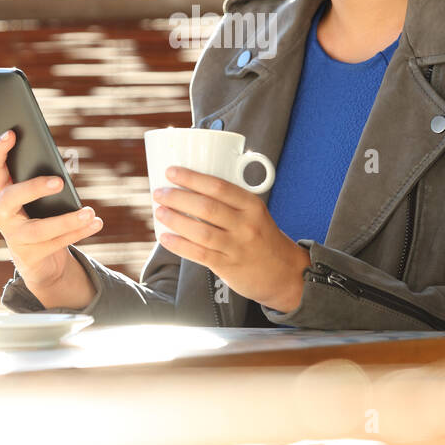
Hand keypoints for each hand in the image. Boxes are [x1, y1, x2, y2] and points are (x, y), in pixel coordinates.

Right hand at [0, 130, 103, 289]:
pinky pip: (56, 243)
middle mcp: (1, 214)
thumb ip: (45, 177)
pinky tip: (96, 222)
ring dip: (67, 220)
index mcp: (1, 192)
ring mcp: (13, 237)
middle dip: (33, 188)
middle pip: (10, 199)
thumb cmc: (38, 214)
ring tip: (89, 212)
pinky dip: (78, 232)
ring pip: (39, 229)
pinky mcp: (29, 256)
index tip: (11, 133)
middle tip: (59, 181)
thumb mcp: (38, 195)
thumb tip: (67, 163)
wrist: (37, 258)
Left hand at [152, 165, 310, 312]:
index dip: (192, 178)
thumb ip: (231, 202)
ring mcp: (237, 247)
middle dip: (178, 198)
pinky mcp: (228, 266)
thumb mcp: (255, 213)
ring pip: (200, 231)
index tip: (171, 172)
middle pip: (206, 208)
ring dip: (175, 220)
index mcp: (252, 205)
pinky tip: (165, 237)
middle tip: (159, 193)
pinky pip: (199, 254)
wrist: (284, 272)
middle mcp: (246, 225)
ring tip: (159, 211)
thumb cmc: (262, 237)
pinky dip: (179, 245)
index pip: (218, 187)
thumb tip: (191, 188)